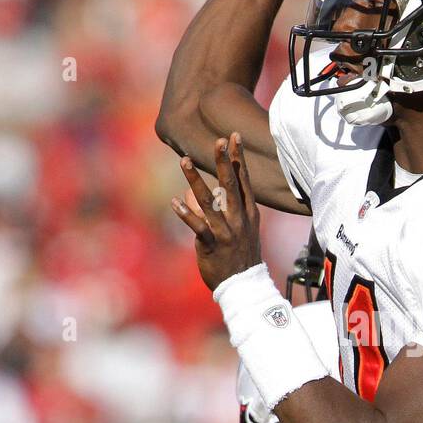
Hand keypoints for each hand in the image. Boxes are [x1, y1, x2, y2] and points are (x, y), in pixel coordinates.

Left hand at [171, 133, 260, 291]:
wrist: (244, 286)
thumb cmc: (239, 255)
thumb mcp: (240, 230)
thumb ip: (218, 209)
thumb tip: (190, 192)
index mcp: (248, 213)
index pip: (244, 180)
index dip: (238, 158)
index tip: (234, 137)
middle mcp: (239, 219)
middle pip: (230, 185)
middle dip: (224, 162)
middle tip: (218, 140)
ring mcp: (226, 232)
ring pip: (209, 202)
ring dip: (195, 180)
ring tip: (184, 161)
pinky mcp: (212, 245)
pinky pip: (198, 227)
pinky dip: (186, 214)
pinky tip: (174, 202)